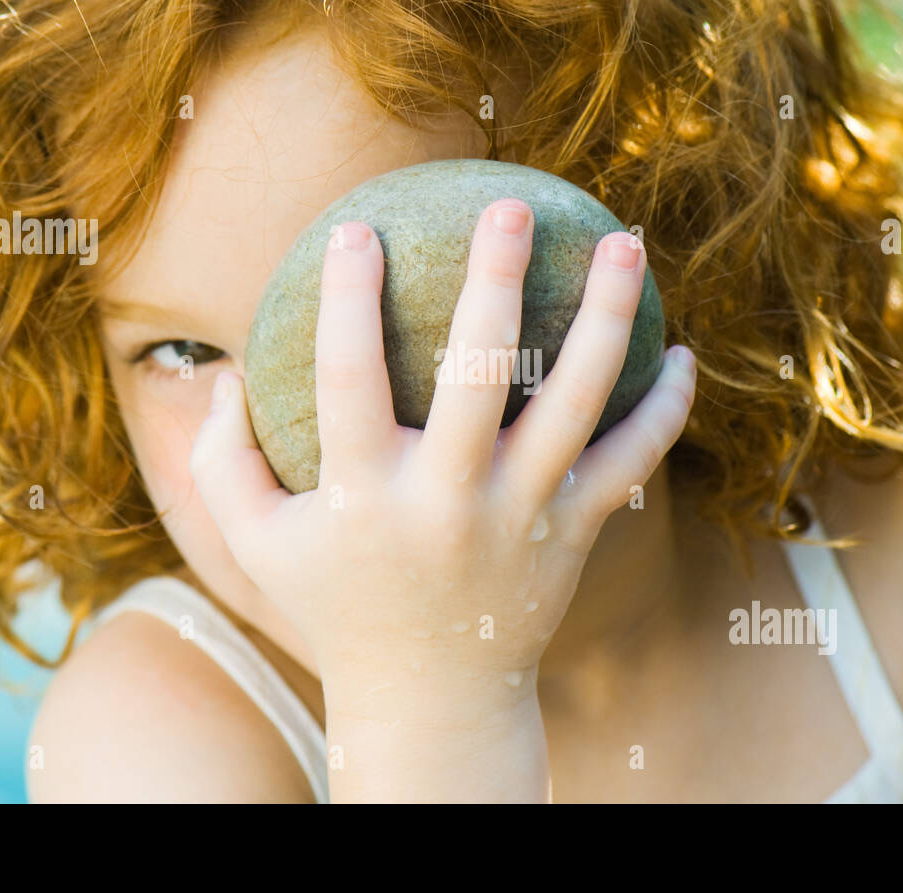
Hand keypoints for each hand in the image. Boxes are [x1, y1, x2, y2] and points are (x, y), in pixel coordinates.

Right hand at [189, 198, 694, 797]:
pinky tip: (680, 353)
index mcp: (363, 495)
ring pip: (574, 403)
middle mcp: (447, 500)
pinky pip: (632, 460)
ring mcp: (521, 516)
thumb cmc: (336, 603)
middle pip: (477, 375)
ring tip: (624, 243)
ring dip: (605, 318)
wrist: (432, 696)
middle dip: (494, 281)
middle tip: (511, 205)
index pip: (347, 378)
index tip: (357, 228)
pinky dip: (664, 408)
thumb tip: (221, 372)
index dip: (347, 299)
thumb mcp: (256, 545)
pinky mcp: (575, 531)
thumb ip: (223, 462)